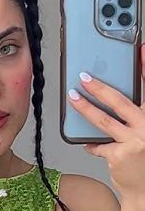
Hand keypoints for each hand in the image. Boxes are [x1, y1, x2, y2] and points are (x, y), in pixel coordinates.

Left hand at [67, 43, 144, 203]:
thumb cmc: (143, 160)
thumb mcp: (144, 132)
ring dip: (85, 108)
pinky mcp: (120, 155)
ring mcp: (135, 141)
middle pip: (121, 102)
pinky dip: (91, 144)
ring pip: (104, 121)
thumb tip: (111, 99)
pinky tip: (87, 144)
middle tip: (84, 77)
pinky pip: (99, 145)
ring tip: (73, 98)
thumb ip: (135, 117)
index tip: (140, 49)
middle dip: (100, 87)